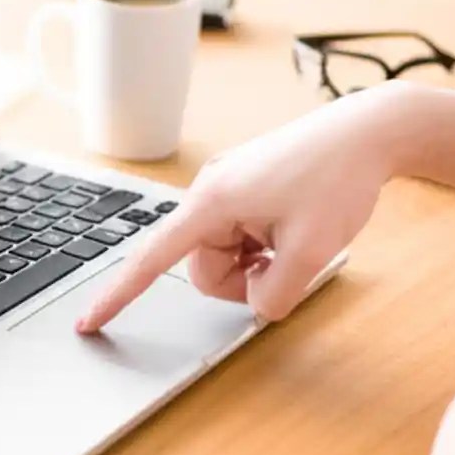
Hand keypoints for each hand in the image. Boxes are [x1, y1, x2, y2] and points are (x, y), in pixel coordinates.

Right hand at [76, 84, 406, 332]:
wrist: (367, 131)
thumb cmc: (338, 178)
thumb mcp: (314, 250)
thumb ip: (276, 293)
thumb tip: (258, 305)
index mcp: (211, 203)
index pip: (151, 259)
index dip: (118, 296)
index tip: (87, 322)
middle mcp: (207, 191)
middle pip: (202, 267)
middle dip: (242, 278)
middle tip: (288, 263)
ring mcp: (224, 186)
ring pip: (223, 254)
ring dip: (257, 261)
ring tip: (295, 237)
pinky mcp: (242, 186)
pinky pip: (238, 234)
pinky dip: (263, 245)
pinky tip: (293, 226)